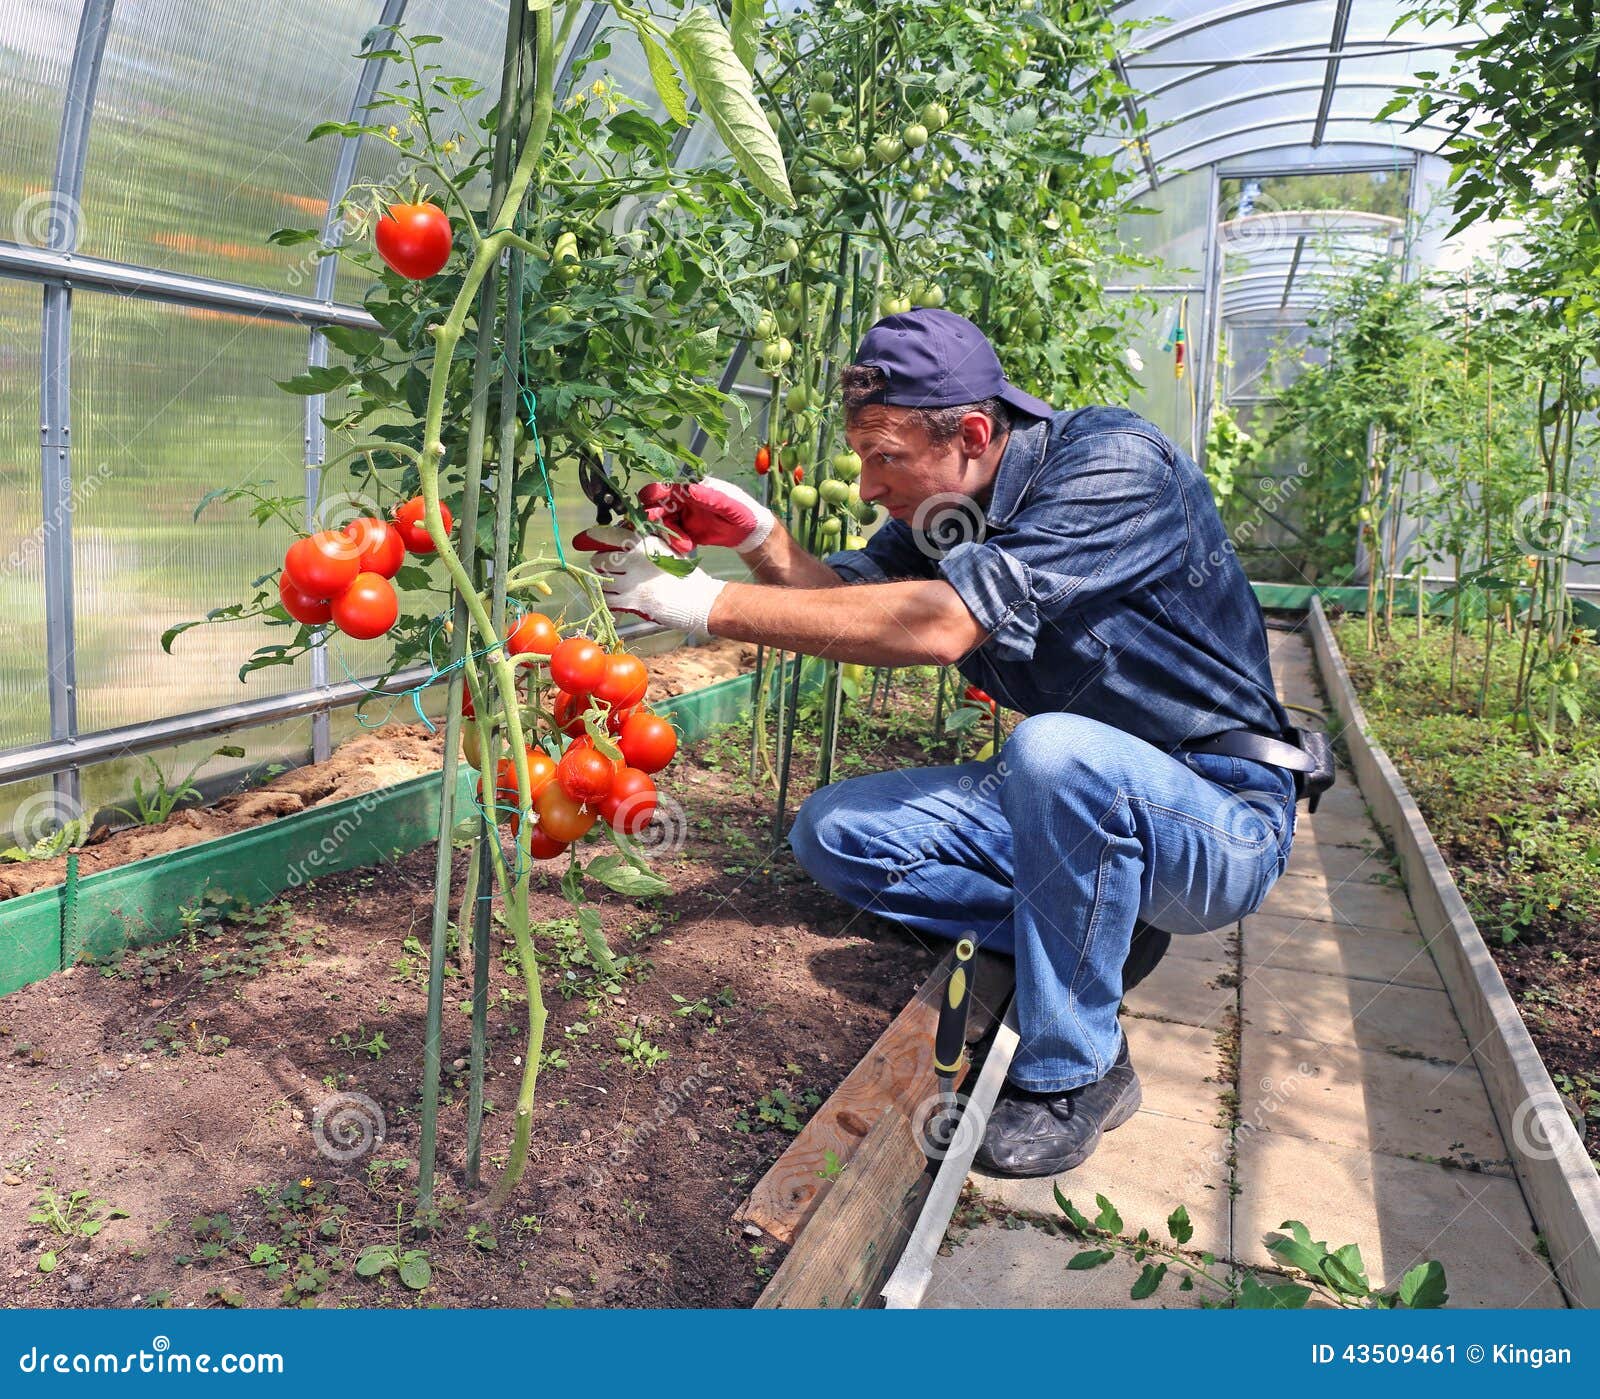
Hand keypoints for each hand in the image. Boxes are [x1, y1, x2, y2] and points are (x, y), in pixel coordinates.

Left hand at [575, 526, 726, 633]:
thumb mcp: (667, 549)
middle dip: (600, 563)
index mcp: (644, 541)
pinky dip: (609, 599)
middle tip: (606, 567)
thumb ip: (646, 543)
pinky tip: (616, 598)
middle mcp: (634, 558)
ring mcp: (632, 580)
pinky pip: (608, 599)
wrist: (698, 599)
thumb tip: (623, 537)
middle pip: (600, 558)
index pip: (608, 534)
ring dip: (603, 582)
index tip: (585, 539)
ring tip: (612, 583)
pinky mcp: (631, 600)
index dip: (594, 536)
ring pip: (602, 580)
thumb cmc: (685, 575)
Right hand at [638, 478, 774, 552]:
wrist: (750, 532)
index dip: (653, 497)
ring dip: (670, 535)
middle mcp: (682, 500)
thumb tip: (690, 489)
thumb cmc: (743, 511)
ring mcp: (683, 516)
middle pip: (657, 506)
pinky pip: (672, 537)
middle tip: (659, 529)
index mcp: (691, 487)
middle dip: (654, 518)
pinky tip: (688, 548)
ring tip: (686, 546)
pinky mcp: (685, 532)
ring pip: (663, 524)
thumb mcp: (729, 505)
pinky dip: (676, 543)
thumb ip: (710, 498)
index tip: (650, 511)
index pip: (665, 487)